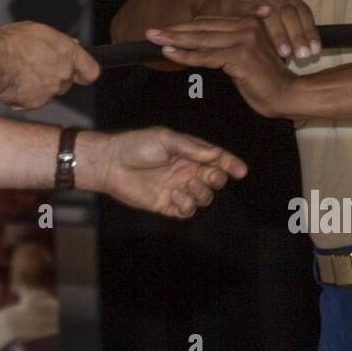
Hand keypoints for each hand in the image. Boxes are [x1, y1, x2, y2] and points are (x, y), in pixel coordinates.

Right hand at [0, 22, 99, 109]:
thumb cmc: (12, 42)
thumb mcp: (38, 30)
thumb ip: (58, 40)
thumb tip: (72, 44)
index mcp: (68, 53)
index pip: (91, 71)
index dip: (85, 73)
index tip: (80, 74)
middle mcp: (63, 74)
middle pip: (67, 81)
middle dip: (55, 75)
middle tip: (36, 65)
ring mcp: (51, 91)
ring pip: (50, 91)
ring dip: (40, 85)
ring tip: (20, 72)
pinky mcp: (36, 103)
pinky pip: (34, 101)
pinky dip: (26, 95)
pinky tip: (13, 83)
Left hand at [83, 127, 246, 218]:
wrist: (110, 163)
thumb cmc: (136, 146)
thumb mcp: (165, 139)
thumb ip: (192, 148)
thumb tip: (216, 155)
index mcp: (188, 154)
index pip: (216, 160)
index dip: (230, 165)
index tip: (241, 171)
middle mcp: (185, 171)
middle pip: (214, 180)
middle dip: (216, 179)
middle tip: (207, 176)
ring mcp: (177, 188)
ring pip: (203, 198)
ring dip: (201, 193)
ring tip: (185, 183)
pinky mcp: (166, 204)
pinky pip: (186, 211)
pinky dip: (186, 205)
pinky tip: (174, 195)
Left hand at [146, 17, 296, 117]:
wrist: (287, 93)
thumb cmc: (264, 80)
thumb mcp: (242, 58)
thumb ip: (226, 46)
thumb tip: (199, 46)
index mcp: (246, 22)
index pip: (208, 22)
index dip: (184, 26)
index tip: (164, 30)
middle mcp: (245, 26)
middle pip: (201, 27)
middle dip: (173, 30)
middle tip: (149, 32)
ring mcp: (243, 39)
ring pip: (201, 39)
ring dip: (174, 40)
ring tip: (153, 40)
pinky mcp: (240, 55)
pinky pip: (206, 56)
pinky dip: (186, 56)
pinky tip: (170, 54)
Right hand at [192, 0, 320, 59]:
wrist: (214, 6)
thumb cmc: (246, 19)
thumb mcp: (270, 20)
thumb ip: (287, 30)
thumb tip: (308, 53)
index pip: (302, 10)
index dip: (310, 31)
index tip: (315, 50)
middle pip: (290, 12)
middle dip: (298, 35)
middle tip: (304, 55)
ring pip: (273, 12)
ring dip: (280, 34)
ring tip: (286, 53)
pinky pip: (249, 8)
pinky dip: (257, 14)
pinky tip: (263, 23)